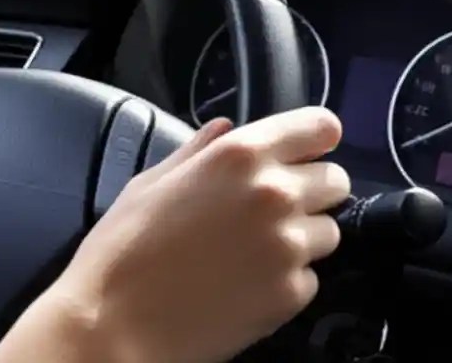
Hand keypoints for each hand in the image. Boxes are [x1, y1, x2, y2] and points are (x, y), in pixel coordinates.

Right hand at [5, 107, 348, 362]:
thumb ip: (198, 150)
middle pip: (335, 181)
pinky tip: (244, 283)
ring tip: (251, 251)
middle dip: (311, 191)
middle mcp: (274, 194)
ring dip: (301, 237)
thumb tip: (224, 128)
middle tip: (271, 210)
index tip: (306, 152)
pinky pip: (310, 277)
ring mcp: (288, 246)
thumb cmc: (123, 250)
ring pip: (328, 232)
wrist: (116, 324)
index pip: (320, 127)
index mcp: (239, 156)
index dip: (315, 140)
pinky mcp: (291, 293)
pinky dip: (286, 280)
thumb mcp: (151, 183)